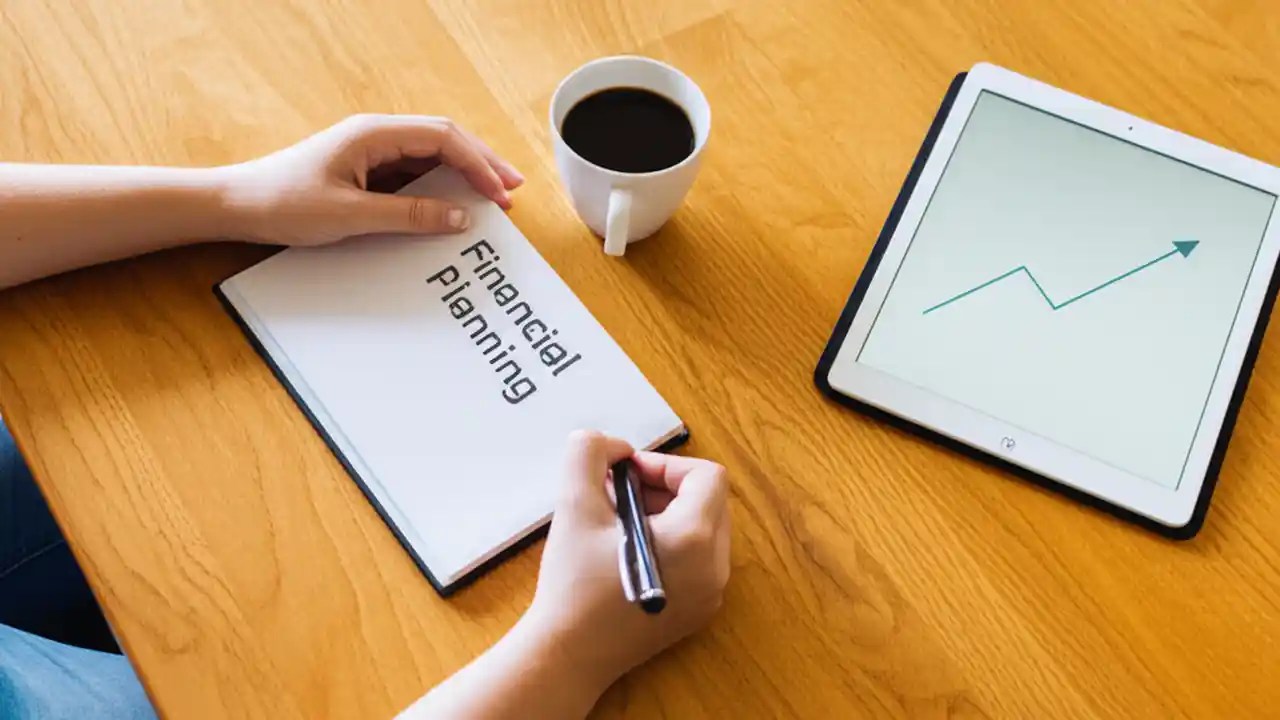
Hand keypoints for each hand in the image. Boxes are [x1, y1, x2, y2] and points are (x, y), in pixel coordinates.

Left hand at [220, 114, 523, 245]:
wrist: (238, 206)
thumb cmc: (283, 202)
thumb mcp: (351, 215)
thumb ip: (409, 216)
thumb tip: (458, 217)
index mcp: (374, 134)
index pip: (443, 138)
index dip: (478, 164)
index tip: (500, 192)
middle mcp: (376, 136)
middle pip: (445, 140)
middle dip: (482, 164)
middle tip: (512, 190)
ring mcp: (371, 152)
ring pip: (432, 155)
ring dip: (464, 174)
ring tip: (493, 196)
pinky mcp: (365, 170)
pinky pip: (414, 173)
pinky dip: (441, 186)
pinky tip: (455, 203)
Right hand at [524, 431, 730, 693]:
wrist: (568, 656)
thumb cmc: (573, 586)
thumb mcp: (574, 505)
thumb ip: (589, 454)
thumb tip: (614, 446)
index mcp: (694, 540)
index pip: (705, 476)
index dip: (665, 464)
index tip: (626, 475)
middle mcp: (714, 568)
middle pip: (708, 501)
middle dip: (665, 487)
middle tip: (619, 494)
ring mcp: (710, 594)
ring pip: (703, 529)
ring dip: (666, 513)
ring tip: (618, 522)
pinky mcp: (697, 612)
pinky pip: (698, 560)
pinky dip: (670, 543)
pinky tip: (626, 551)